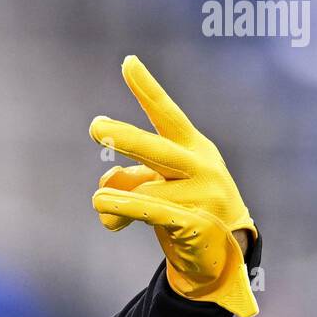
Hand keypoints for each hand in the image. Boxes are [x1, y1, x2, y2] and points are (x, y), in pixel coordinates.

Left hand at [89, 56, 258, 316]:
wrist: (221, 254)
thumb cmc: (185, 209)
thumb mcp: (160, 187)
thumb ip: (132, 178)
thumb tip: (106, 182)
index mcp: (193, 148)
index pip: (167, 114)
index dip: (147, 89)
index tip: (128, 61)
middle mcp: (201, 166)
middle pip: (157, 148)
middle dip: (125, 138)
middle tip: (95, 126)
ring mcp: (203, 195)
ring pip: (145, 190)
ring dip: (114, 200)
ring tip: (99, 202)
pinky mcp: (197, 223)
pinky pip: (152, 213)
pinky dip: (125, 211)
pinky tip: (106, 212)